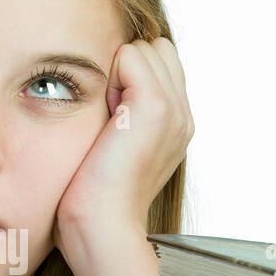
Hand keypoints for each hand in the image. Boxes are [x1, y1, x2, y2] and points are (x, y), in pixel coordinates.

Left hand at [52, 37, 193, 253]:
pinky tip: (106, 116)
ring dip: (115, 73)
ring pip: (142, 48)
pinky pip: (129, 54)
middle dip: (125, 70)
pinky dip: (109, 75)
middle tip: (108, 120)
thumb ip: (121, 116)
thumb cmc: (92, 199)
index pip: (158, 62)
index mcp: (175, 126)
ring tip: (107, 121)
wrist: (101, 227)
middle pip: (154, 49)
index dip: (127, 79)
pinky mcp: (156, 106)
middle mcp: (183, 116)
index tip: (111, 123)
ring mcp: (174, 110)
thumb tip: (107, 89)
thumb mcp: (111, 150)